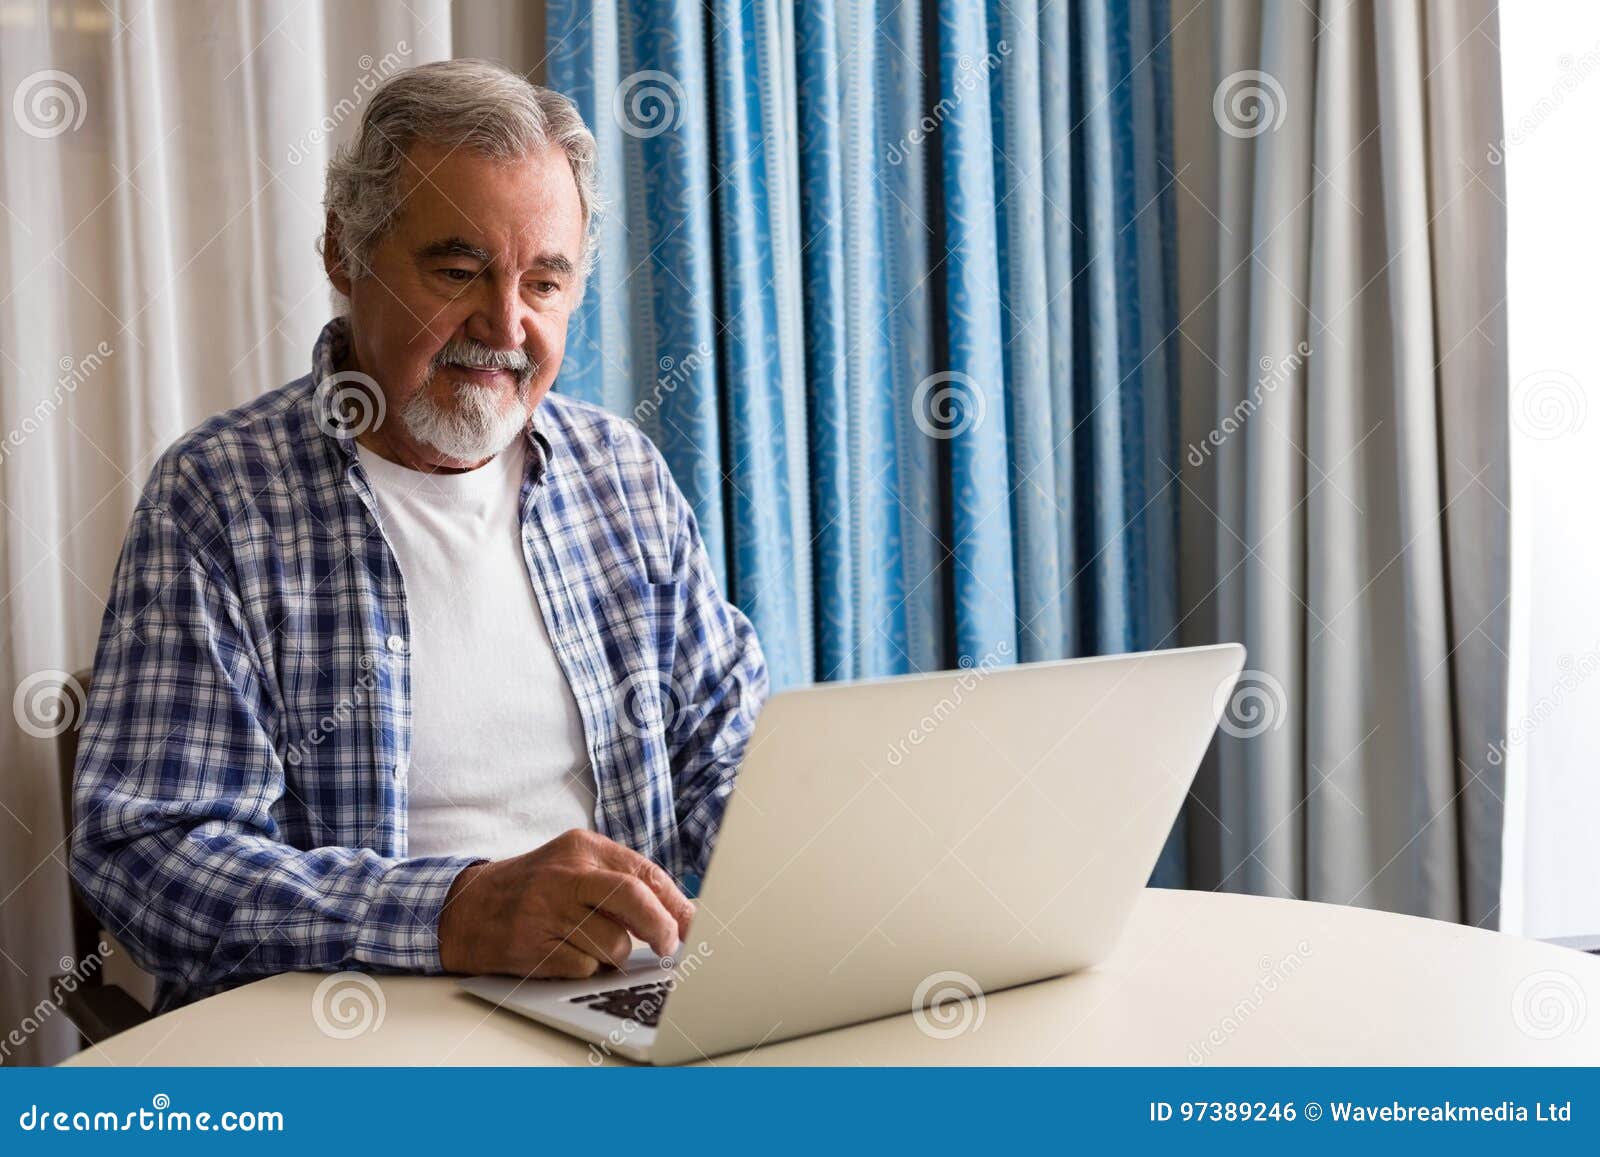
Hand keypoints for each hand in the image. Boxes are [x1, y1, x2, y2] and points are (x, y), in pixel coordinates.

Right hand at [437, 829, 693, 978]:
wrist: (465, 908)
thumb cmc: (534, 888)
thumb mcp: (575, 866)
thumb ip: (623, 882)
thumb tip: (680, 915)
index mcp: (583, 848)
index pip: (645, 874)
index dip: (676, 905)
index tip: (692, 927)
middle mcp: (565, 875)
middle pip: (633, 899)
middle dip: (660, 928)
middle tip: (666, 946)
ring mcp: (545, 910)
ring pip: (612, 943)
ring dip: (613, 954)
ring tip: (591, 943)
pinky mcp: (531, 945)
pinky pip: (584, 967)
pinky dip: (585, 968)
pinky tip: (565, 953)